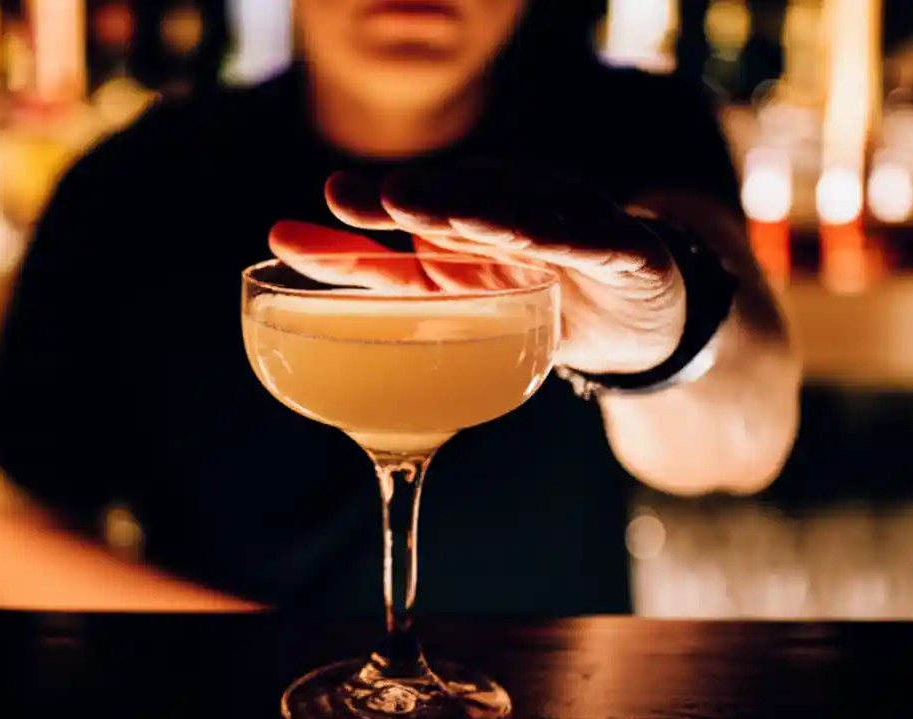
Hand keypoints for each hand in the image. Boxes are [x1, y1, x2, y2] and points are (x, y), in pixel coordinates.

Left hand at [270, 167, 686, 373]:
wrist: (630, 325)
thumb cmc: (528, 297)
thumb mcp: (444, 294)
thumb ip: (372, 271)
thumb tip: (282, 241)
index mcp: (465, 219)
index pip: (412, 216)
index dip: (366, 215)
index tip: (314, 214)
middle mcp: (513, 209)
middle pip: (467, 202)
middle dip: (426, 199)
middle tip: (385, 199)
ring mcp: (569, 225)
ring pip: (528, 213)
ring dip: (487, 210)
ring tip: (447, 212)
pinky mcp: (622, 249)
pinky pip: (595, 241)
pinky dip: (572, 237)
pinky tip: (547, 237)